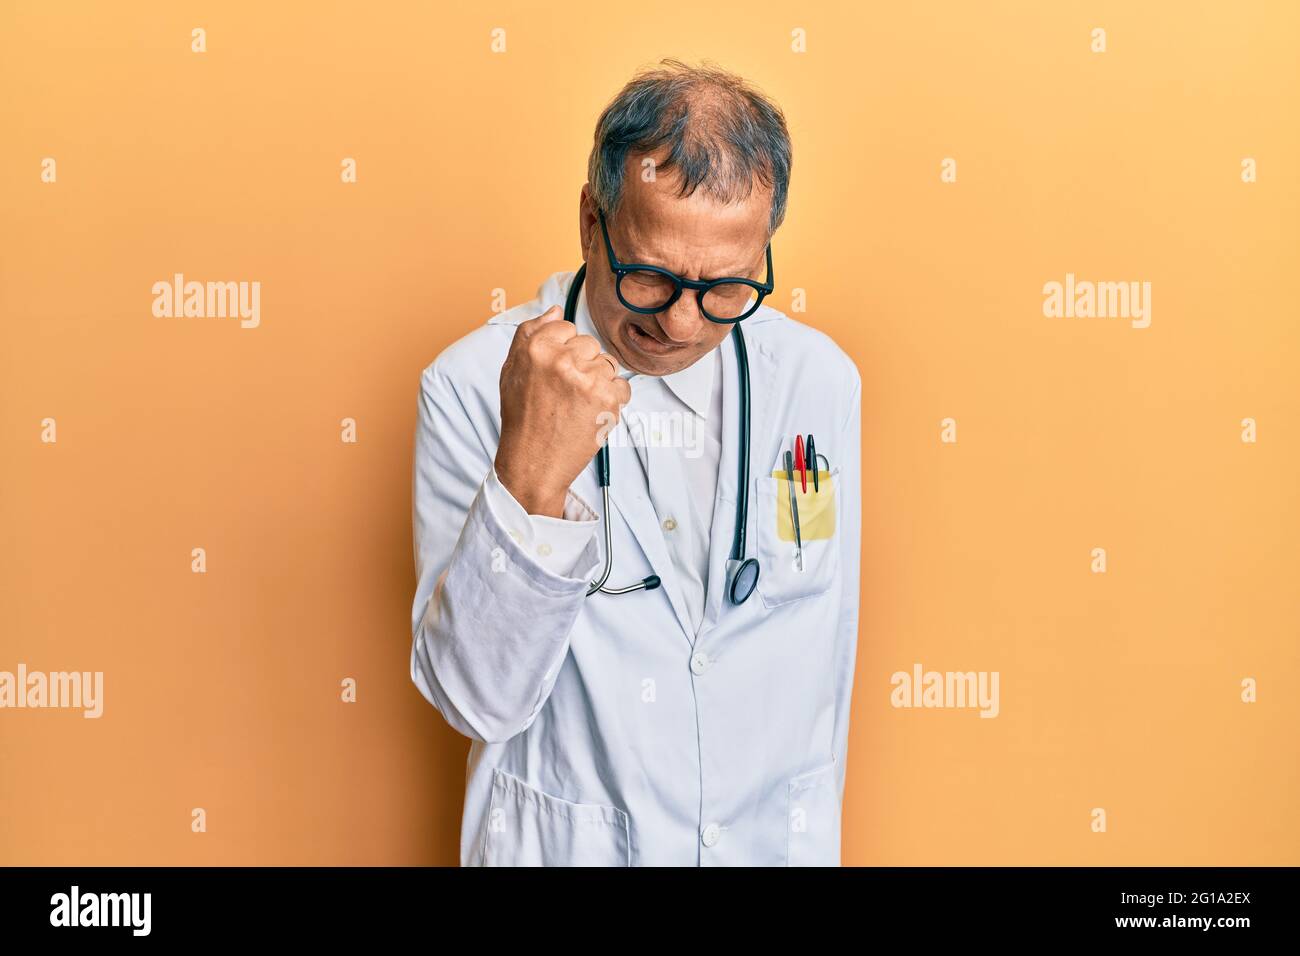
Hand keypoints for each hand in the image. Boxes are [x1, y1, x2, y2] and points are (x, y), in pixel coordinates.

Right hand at [495, 305, 630, 517]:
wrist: (533, 463)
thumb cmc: (523, 419)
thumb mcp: (512, 370)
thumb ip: (530, 334)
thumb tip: (556, 310)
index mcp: (535, 347)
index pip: (566, 326)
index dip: (562, 351)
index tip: (554, 374)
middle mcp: (560, 358)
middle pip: (589, 344)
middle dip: (582, 365)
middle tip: (565, 393)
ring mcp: (586, 378)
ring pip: (608, 364)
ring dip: (598, 382)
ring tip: (577, 404)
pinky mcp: (606, 398)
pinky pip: (622, 386)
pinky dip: (612, 401)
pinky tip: (591, 413)